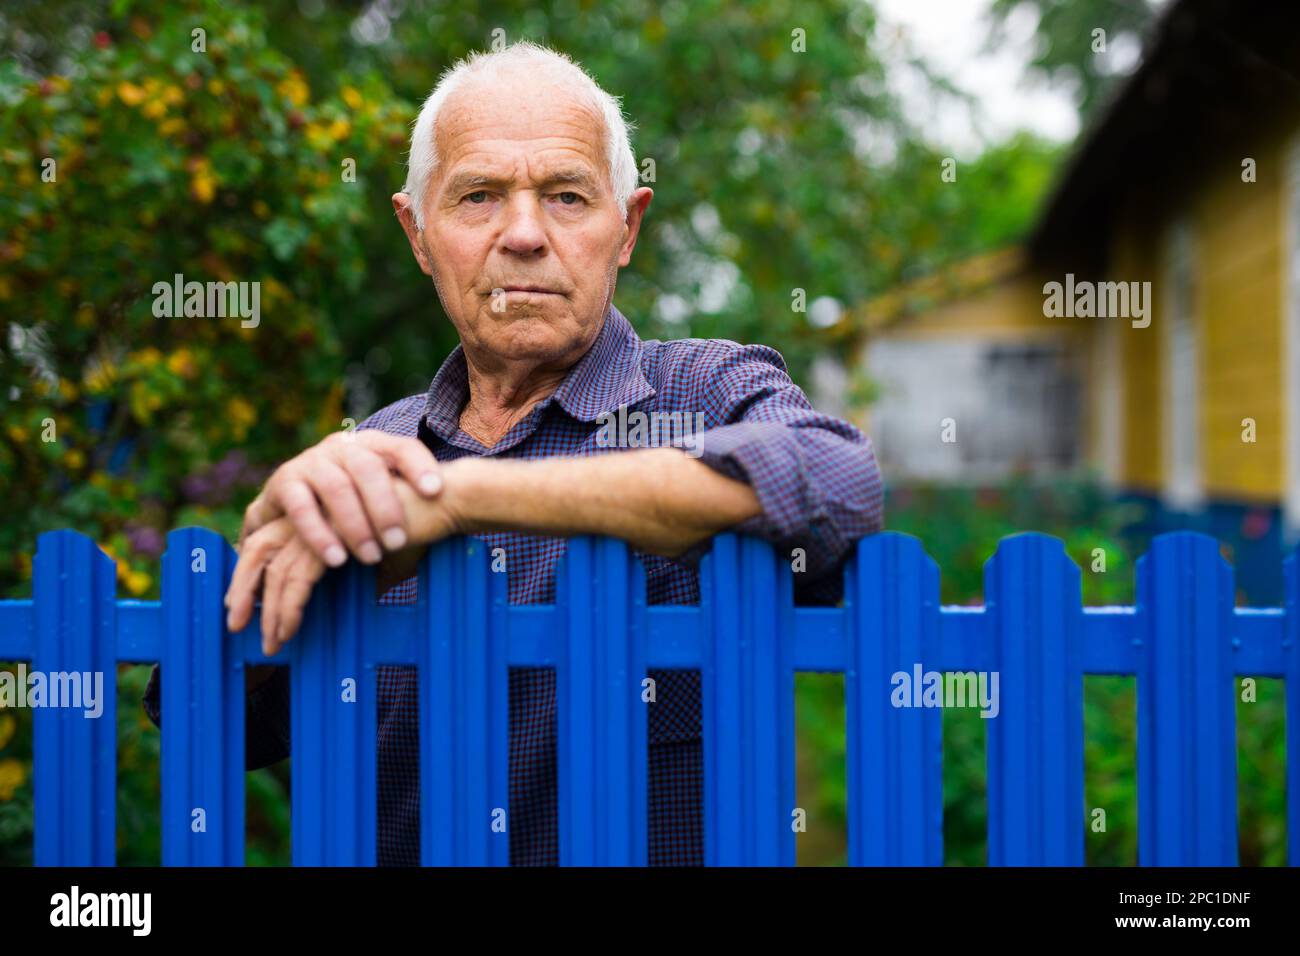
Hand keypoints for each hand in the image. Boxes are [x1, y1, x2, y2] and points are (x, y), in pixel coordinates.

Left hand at [226, 470, 468, 651]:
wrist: (442, 503)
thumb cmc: (421, 525)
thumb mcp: (390, 554)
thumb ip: (374, 571)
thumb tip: (374, 593)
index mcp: (319, 513)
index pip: (269, 542)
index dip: (252, 575)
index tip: (246, 606)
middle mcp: (313, 513)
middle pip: (258, 551)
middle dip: (244, 591)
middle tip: (236, 625)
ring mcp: (321, 522)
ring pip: (277, 570)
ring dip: (270, 610)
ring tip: (272, 640)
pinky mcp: (333, 536)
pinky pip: (299, 577)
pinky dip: (291, 606)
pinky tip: (289, 628)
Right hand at [239, 430, 442, 568]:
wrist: (290, 501)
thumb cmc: (351, 504)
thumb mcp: (381, 497)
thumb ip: (411, 501)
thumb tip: (462, 516)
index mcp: (373, 445)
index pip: (402, 447)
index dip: (419, 465)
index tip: (436, 491)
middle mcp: (343, 446)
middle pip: (369, 468)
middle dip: (386, 505)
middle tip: (400, 541)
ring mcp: (312, 460)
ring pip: (337, 487)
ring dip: (355, 524)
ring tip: (372, 556)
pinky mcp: (284, 481)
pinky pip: (302, 507)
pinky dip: (319, 534)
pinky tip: (336, 559)